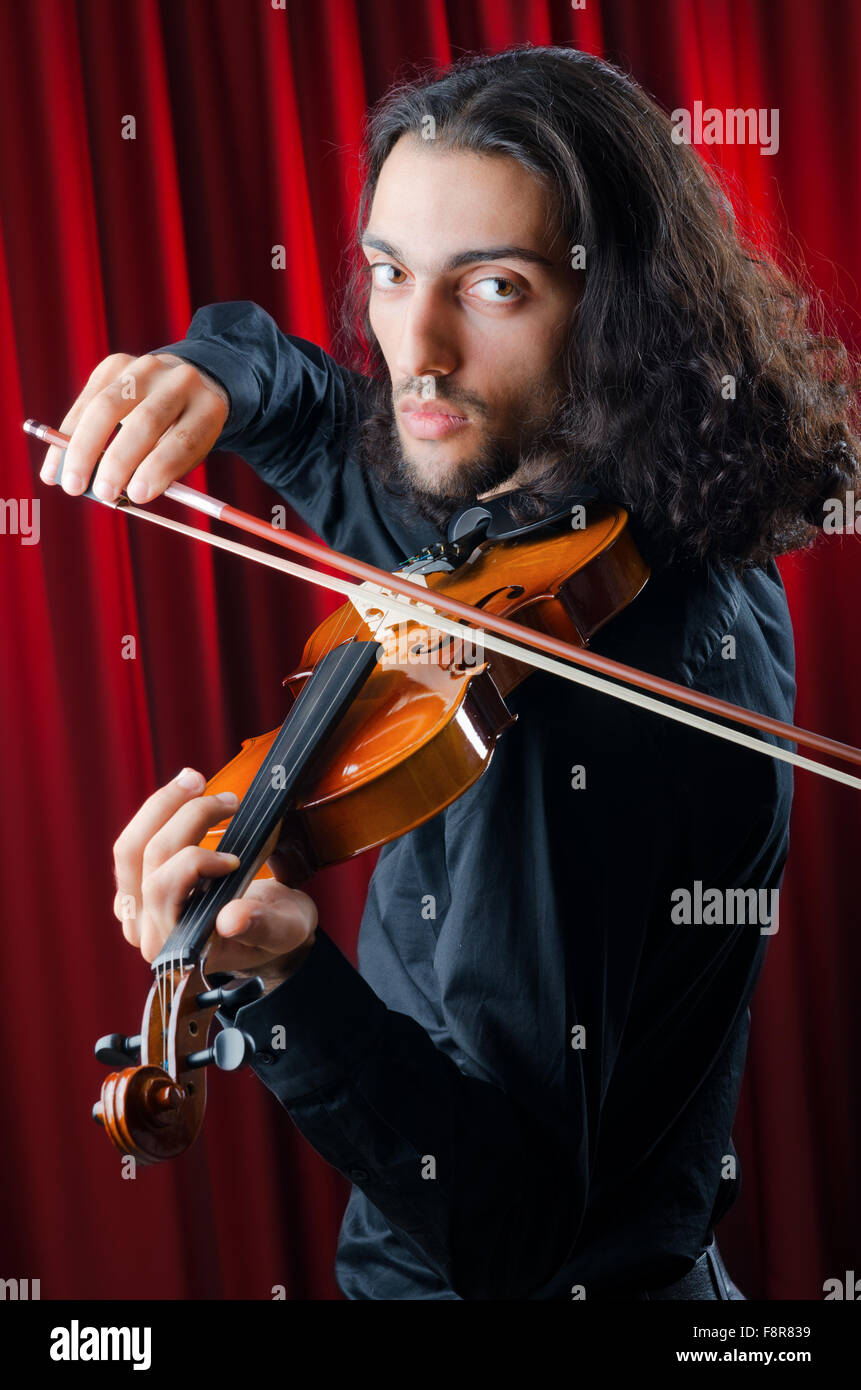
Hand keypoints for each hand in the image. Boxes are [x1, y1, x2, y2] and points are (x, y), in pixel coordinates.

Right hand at [39, 352, 229, 503]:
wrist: (182, 386)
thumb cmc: (182, 434)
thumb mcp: (184, 456)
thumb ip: (157, 472)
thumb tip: (109, 492)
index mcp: (207, 409)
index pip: (184, 439)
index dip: (159, 468)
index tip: (137, 496)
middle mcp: (179, 381)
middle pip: (145, 420)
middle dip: (119, 461)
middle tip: (102, 493)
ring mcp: (146, 368)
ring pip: (108, 406)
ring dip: (84, 448)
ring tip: (71, 483)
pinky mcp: (116, 365)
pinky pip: (87, 400)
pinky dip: (68, 435)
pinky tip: (55, 466)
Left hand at [112, 767, 317, 988]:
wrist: (265, 930)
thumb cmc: (276, 929)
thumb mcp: (285, 930)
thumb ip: (261, 926)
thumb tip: (232, 919)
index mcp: (180, 947)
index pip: (163, 891)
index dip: (195, 861)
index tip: (237, 857)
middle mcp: (148, 931)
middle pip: (147, 859)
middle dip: (187, 817)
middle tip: (229, 800)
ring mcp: (137, 911)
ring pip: (130, 847)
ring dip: (164, 806)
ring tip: (198, 782)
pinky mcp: (135, 890)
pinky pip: (132, 846)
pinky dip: (157, 814)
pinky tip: (185, 796)